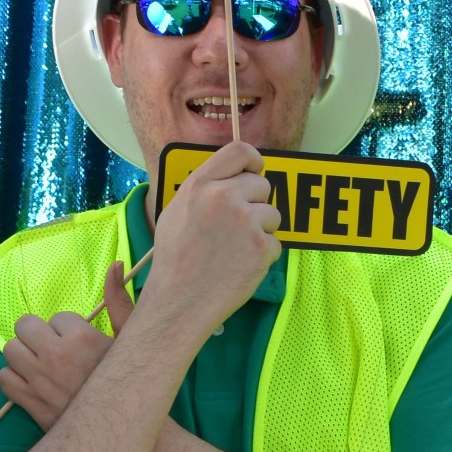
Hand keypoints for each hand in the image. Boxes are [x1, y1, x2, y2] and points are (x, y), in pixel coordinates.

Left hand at [0, 262, 137, 431]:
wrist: (121, 432)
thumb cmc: (132, 384)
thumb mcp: (131, 340)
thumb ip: (120, 300)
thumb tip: (115, 264)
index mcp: (83, 337)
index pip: (58, 317)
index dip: (68, 330)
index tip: (80, 346)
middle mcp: (58, 356)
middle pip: (25, 326)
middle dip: (37, 336)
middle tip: (52, 350)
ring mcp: (41, 380)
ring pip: (10, 351)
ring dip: (22, 356)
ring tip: (40, 366)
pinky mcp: (31, 403)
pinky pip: (4, 379)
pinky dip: (13, 380)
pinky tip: (31, 384)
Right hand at [135, 140, 278, 339]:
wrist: (179, 301)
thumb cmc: (175, 260)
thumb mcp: (177, 211)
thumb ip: (204, 189)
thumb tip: (232, 176)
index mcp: (200, 184)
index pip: (239, 151)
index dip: (253, 161)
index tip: (254, 172)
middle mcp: (224, 197)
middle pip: (262, 185)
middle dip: (256, 204)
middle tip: (236, 228)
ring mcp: (246, 221)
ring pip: (273, 215)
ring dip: (261, 231)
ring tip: (234, 250)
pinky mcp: (261, 247)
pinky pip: (275, 243)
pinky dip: (263, 256)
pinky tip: (240, 266)